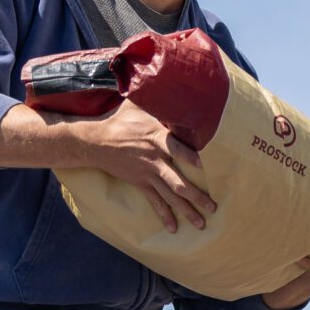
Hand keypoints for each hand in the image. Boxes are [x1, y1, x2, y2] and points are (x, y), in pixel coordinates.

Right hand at [75, 101, 215, 230]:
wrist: (96, 141)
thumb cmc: (120, 119)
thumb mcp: (139, 104)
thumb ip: (159, 99)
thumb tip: (174, 80)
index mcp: (157, 138)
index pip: (177, 149)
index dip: (191, 158)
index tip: (206, 167)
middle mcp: (155, 160)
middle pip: (178, 182)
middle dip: (197, 196)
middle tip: (213, 207)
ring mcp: (148, 174)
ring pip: (171, 196)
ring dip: (187, 211)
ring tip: (202, 224)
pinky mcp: (141, 183)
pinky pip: (155, 202)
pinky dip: (164, 215)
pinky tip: (174, 228)